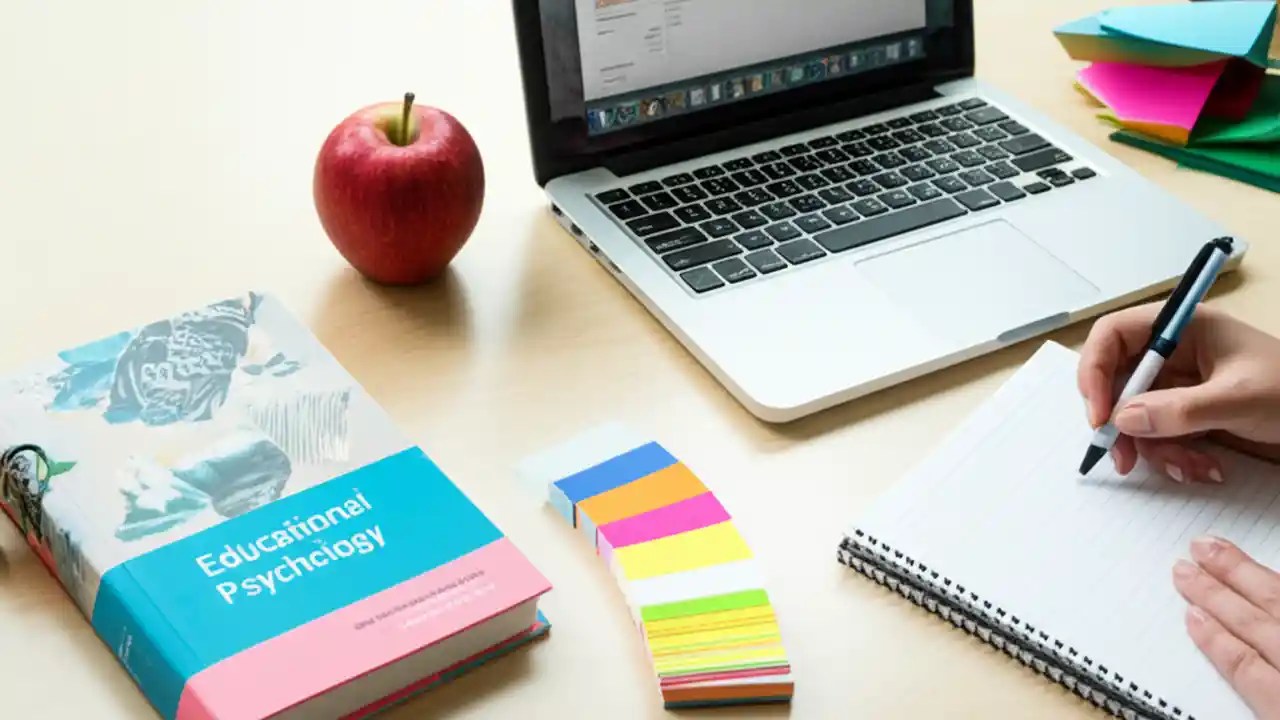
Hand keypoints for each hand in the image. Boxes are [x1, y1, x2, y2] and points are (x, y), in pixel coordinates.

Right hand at [1077, 303, 1279, 481]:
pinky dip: (1171, 455)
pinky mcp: (1188, 412)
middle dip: (1120, 422)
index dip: (1095, 371)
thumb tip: (1122, 419)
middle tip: (1124, 458)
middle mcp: (1174, 351)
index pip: (1113, 335)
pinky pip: (1158, 433)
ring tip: (1188, 468)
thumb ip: (1180, 410)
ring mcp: (1181, 383)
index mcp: (1184, 327)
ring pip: (1134, 414)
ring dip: (1152, 447)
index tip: (1100, 415)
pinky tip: (1202, 468)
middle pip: (1116, 380)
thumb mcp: (1240, 400)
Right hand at [1175, 537, 1279, 718]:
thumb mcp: (1272, 716)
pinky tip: (1270, 574)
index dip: (1212, 639)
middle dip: (1215, 592)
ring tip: (1213, 550)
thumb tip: (1204, 647)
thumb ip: (1246, 682)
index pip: (1242, 664)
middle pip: (1255, 623)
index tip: (1188, 613)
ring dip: (1243, 574)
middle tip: (1185, 564)